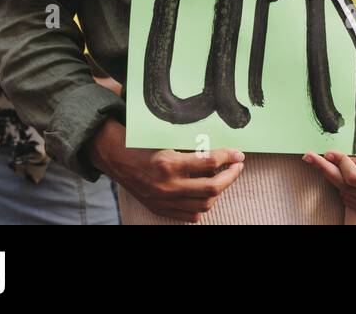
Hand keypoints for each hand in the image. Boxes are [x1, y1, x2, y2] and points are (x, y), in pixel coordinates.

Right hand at [89, 119, 244, 222]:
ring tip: (223, 179)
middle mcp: (168, 185)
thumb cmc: (143, 144)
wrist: (117, 159)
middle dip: (230, 177)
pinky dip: (202, 206)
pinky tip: (206, 195)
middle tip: (237, 167)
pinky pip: (189, 215)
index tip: (238, 154)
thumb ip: (192, 149)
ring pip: (204, 204)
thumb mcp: (167, 140)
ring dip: (219, 192)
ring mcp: (164, 200)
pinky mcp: (160, 209)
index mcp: (169, 163)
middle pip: (212, 188)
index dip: (228, 157)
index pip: (209, 163)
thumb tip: (220, 152)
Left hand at [304, 152, 355, 214]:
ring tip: (338, 162)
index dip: (341, 163)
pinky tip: (346, 175)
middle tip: (310, 156)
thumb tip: (328, 156)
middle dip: (326, 169)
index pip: (354, 177)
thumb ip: (353, 156)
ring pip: (344, 192)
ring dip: (336, 177)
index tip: (330, 152)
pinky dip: (343, 186)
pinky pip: (347, 198)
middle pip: (345, 186)